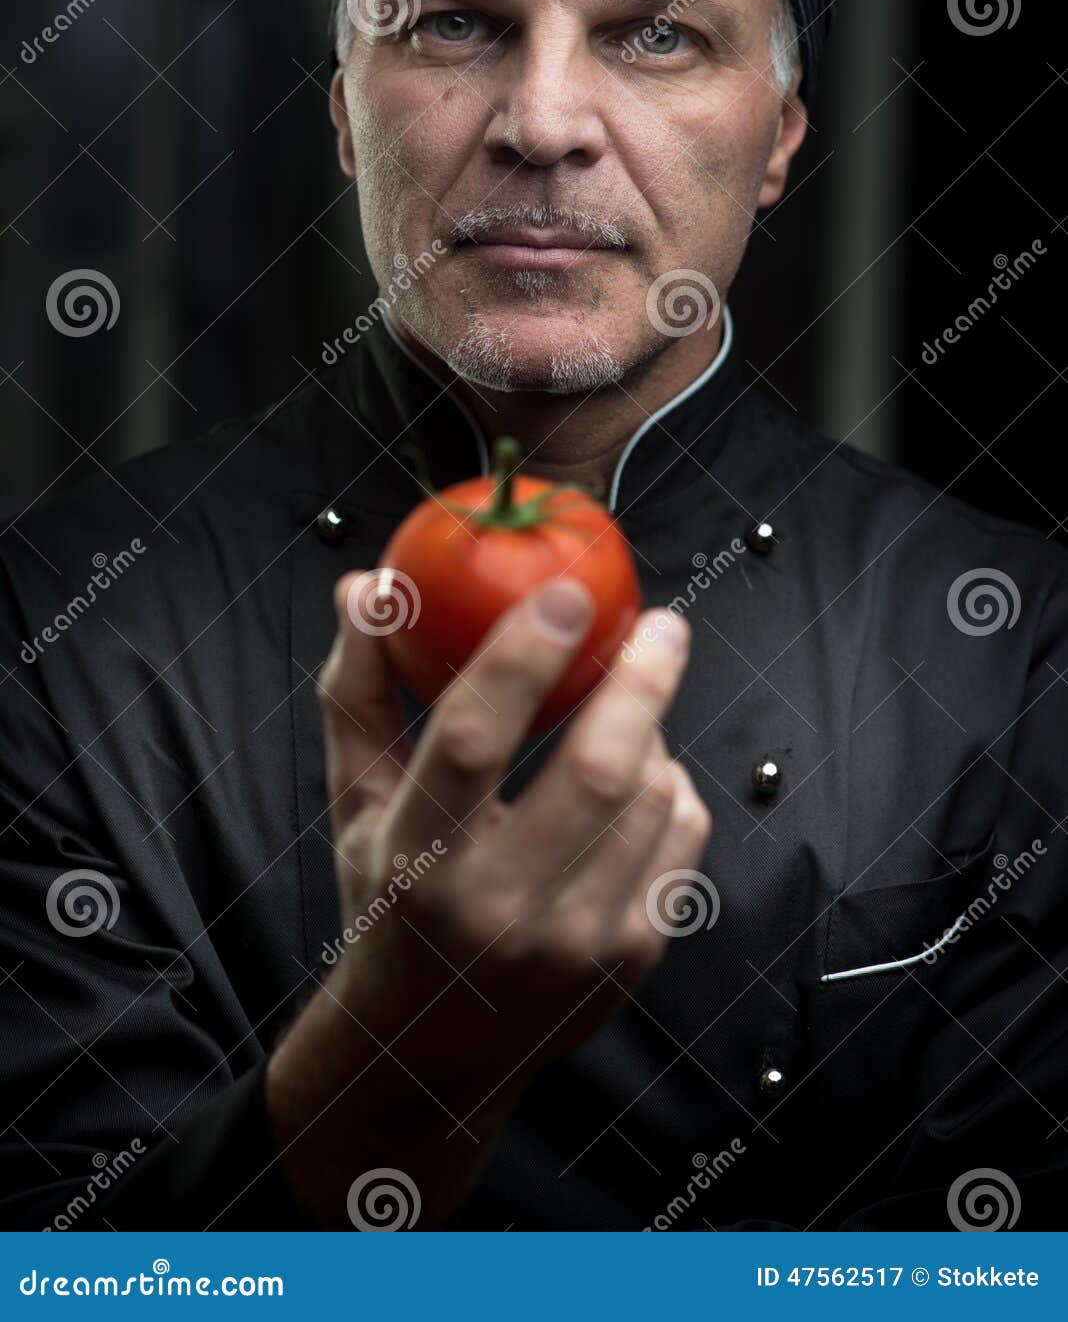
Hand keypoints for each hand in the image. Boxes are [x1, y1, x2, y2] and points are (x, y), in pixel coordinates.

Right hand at [317, 570, 711, 1115]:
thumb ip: (361, 690)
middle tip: (658, 623)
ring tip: (622, 713)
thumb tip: (366, 586)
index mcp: (418, 861)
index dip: (521, 658)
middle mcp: (499, 909)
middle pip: (598, 771)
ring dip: (650, 733)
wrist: (429, 1050)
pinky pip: (682, 835)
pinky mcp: (633, 958)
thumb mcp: (357, 803)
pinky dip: (670, 787)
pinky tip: (635, 781)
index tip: (568, 593)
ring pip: (652, 796)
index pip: (472, 742)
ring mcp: (577, 944)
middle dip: (641, 681)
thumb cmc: (389, 902)